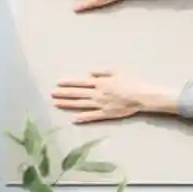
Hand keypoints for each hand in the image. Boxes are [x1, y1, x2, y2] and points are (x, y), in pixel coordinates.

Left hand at [52, 71, 178, 123]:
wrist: (142, 96)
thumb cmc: (132, 82)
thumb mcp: (117, 71)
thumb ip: (101, 72)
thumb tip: (89, 73)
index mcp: (100, 83)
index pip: (80, 82)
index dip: (68, 82)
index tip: (58, 82)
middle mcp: (97, 94)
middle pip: (77, 93)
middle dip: (63, 93)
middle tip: (51, 94)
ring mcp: (101, 105)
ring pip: (81, 104)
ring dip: (68, 104)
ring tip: (56, 104)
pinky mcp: (106, 114)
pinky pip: (92, 116)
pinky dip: (82, 118)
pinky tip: (73, 120)